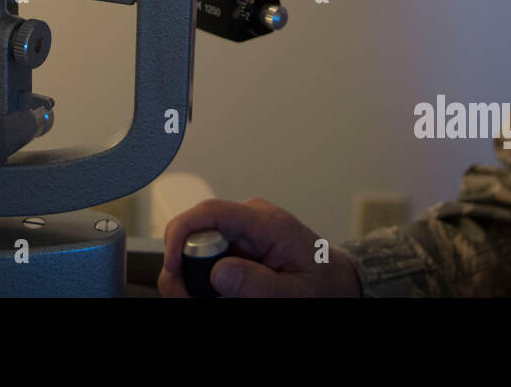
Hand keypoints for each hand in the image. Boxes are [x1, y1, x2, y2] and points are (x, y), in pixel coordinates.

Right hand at [158, 197, 361, 296]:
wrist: (338, 282)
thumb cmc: (325, 285)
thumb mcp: (297, 292)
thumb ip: (260, 284)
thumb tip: (220, 273)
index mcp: (268, 223)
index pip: (212, 212)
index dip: (181, 233)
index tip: (171, 265)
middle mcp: (250, 218)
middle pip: (196, 230)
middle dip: (181, 263)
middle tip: (186, 297)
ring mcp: (242, 229)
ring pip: (196, 244)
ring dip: (190, 273)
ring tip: (200, 299)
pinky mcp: (237, 242)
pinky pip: (207, 254)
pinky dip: (202, 276)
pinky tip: (213, 293)